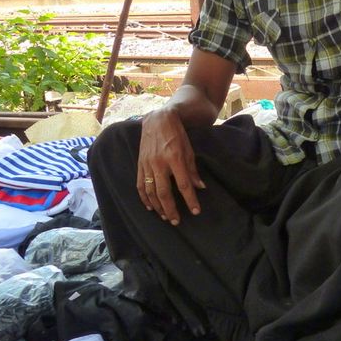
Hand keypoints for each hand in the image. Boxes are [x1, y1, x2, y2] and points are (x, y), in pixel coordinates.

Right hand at [137, 108, 205, 223]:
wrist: (157, 119)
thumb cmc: (177, 134)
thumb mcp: (189, 149)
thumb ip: (193, 170)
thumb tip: (200, 188)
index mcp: (174, 158)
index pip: (183, 184)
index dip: (190, 199)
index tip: (196, 211)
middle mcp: (159, 163)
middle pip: (164, 192)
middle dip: (171, 209)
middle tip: (177, 221)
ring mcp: (147, 164)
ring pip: (150, 191)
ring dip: (158, 207)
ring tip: (165, 216)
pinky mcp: (140, 164)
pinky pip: (140, 185)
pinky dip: (144, 198)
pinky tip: (150, 207)